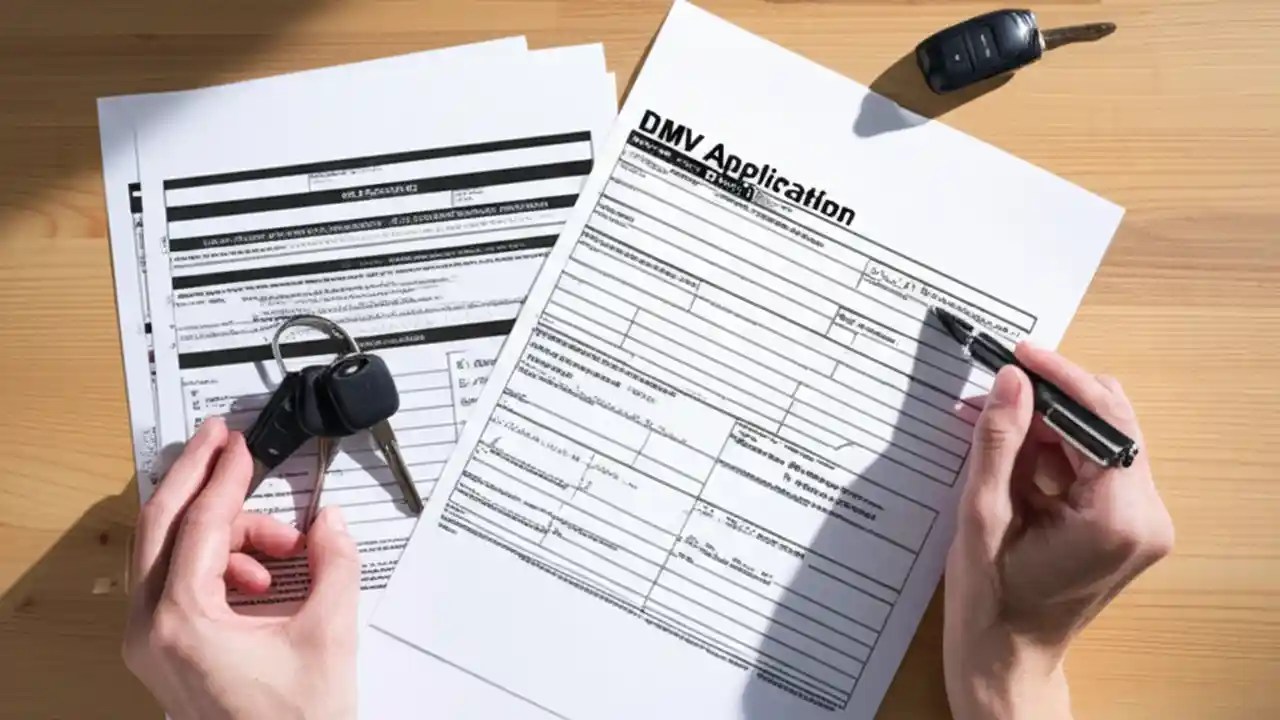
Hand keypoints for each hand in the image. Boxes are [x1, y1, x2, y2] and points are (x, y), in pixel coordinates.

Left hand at [123, 417, 360, 719]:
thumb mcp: (328, 635)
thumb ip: (335, 565)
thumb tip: (331, 523)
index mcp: (181, 622)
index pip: (199, 524)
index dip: (226, 477)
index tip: (242, 446)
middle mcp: (149, 629)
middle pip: (160, 525)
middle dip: (196, 478)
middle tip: (222, 443)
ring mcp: (150, 640)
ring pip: (170, 551)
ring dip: (223, 531)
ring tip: (283, 547)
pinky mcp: (164, 648)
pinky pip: (178, 580)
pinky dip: (219, 563)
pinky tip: (263, 580)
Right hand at [944, 345, 1173, 719]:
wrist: (1007, 656)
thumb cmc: (991, 599)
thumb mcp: (982, 515)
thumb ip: (999, 442)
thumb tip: (1012, 379)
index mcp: (1118, 518)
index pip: (1104, 419)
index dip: (1060, 379)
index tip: (1018, 354)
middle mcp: (1147, 519)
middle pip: (1109, 425)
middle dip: (1051, 403)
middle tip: (995, 393)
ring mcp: (1143, 525)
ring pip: (1101, 442)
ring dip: (1049, 430)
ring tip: (993, 434)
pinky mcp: (1129, 527)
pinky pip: (1096, 468)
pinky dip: (1056, 455)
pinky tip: (1013, 464)